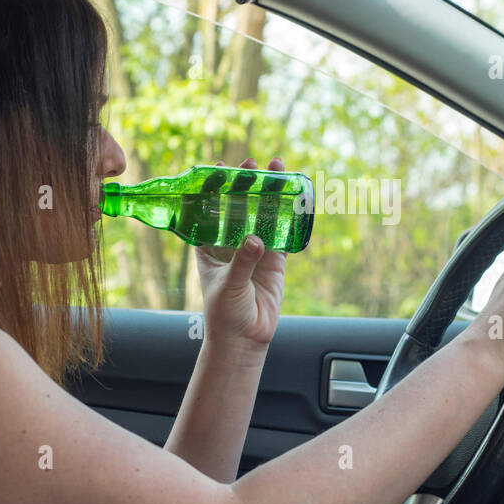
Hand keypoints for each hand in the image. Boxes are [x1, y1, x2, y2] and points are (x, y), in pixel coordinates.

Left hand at [195, 156, 287, 352]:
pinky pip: (282, 234)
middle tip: (252, 163)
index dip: (213, 189)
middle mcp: (231, 245)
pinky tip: (294, 198)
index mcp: (209, 248)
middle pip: (239, 207)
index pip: (208, 211)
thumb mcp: (228, 285)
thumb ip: (243, 261)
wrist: (245, 340)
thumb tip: (256, 239)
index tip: (218, 168)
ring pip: (263, 216)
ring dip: (269, 194)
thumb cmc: (224, 314)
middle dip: (245, 185)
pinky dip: (289, 217)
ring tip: (277, 170)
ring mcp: (255, 251)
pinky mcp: (274, 262)